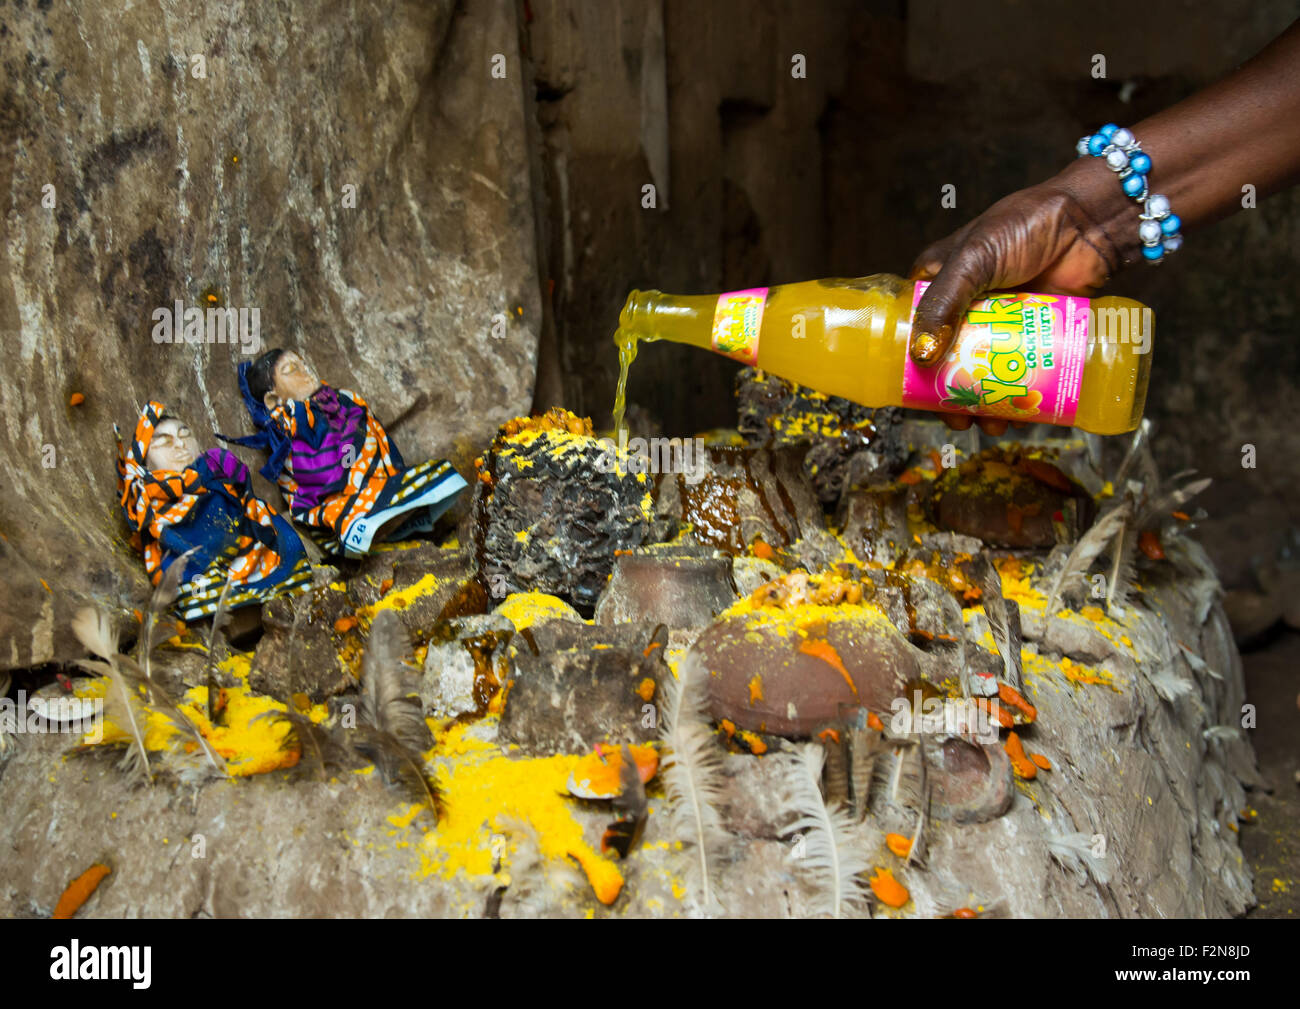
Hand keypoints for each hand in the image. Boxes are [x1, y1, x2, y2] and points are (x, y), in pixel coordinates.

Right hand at [908, 164, 1127, 433]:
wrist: (1090, 222)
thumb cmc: (1025, 225)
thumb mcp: (973, 260)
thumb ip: (944, 303)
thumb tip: (922, 355)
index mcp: (938, 281)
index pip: (913, 329)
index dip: (912, 364)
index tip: (916, 395)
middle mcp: (965, 304)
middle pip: (949, 358)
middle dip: (951, 393)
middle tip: (958, 418)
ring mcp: (1000, 321)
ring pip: (984, 369)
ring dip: (984, 400)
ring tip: (991, 421)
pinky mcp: (1033, 331)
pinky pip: (1019, 368)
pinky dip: (1016, 392)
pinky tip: (1018, 413)